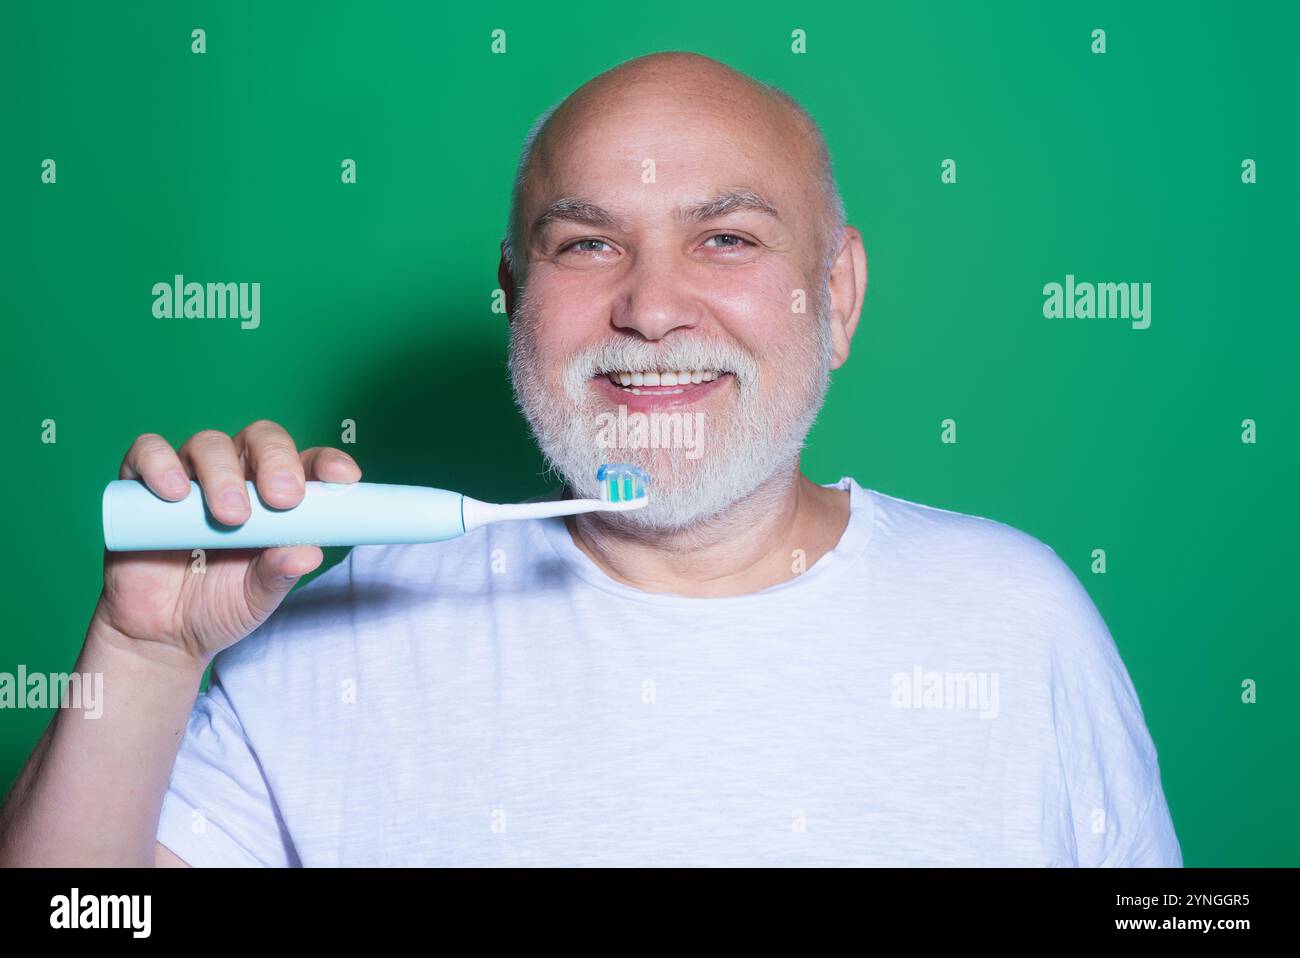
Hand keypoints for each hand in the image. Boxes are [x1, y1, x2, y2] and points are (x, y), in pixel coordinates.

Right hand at [91, 420, 360, 666]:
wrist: (162, 634)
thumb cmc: (220, 605)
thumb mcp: (259, 595)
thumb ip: (280, 572)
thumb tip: (308, 552)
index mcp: (276, 495)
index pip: (307, 463)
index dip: (327, 463)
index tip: (344, 477)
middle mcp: (236, 476)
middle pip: (260, 439)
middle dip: (277, 461)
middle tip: (283, 500)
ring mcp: (190, 477)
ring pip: (208, 444)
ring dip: (223, 474)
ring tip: (231, 517)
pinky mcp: (141, 485)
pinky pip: (147, 453)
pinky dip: (160, 463)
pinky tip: (174, 493)